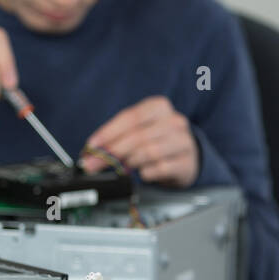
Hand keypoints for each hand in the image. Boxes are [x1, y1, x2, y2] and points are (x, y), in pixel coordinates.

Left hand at [80, 96, 198, 186]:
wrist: (186, 157)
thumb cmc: (157, 140)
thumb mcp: (138, 130)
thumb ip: (117, 137)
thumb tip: (92, 152)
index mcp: (159, 106)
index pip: (131, 117)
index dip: (109, 132)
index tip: (92, 146)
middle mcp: (175, 121)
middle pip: (138, 136)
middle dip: (112, 152)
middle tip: (94, 164)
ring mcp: (184, 142)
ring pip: (149, 152)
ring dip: (129, 162)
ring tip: (123, 166)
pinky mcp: (187, 163)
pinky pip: (160, 169)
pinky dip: (146, 173)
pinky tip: (144, 171)